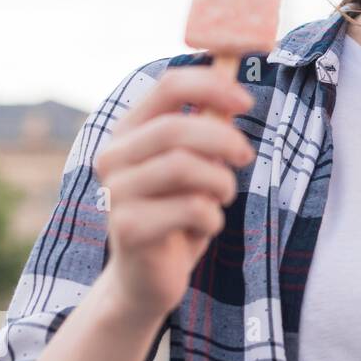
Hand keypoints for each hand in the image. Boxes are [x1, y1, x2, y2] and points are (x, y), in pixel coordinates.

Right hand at [93, 65, 256, 322]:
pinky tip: (204, 227)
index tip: (247, 102)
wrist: (147, 277)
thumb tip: (235, 83)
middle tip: (245, 157)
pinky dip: (213, 217)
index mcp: (129, 131)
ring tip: (220, 198)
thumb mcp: (196, 164)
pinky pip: (191, 209)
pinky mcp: (127, 228)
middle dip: (224, 140)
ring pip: (186, 168)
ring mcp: (116, 193)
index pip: (167, 86)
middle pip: (177, 128)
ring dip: (221, 184)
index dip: (212, 86)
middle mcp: (113, 156)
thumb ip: (208, 126)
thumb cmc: (177, 211)